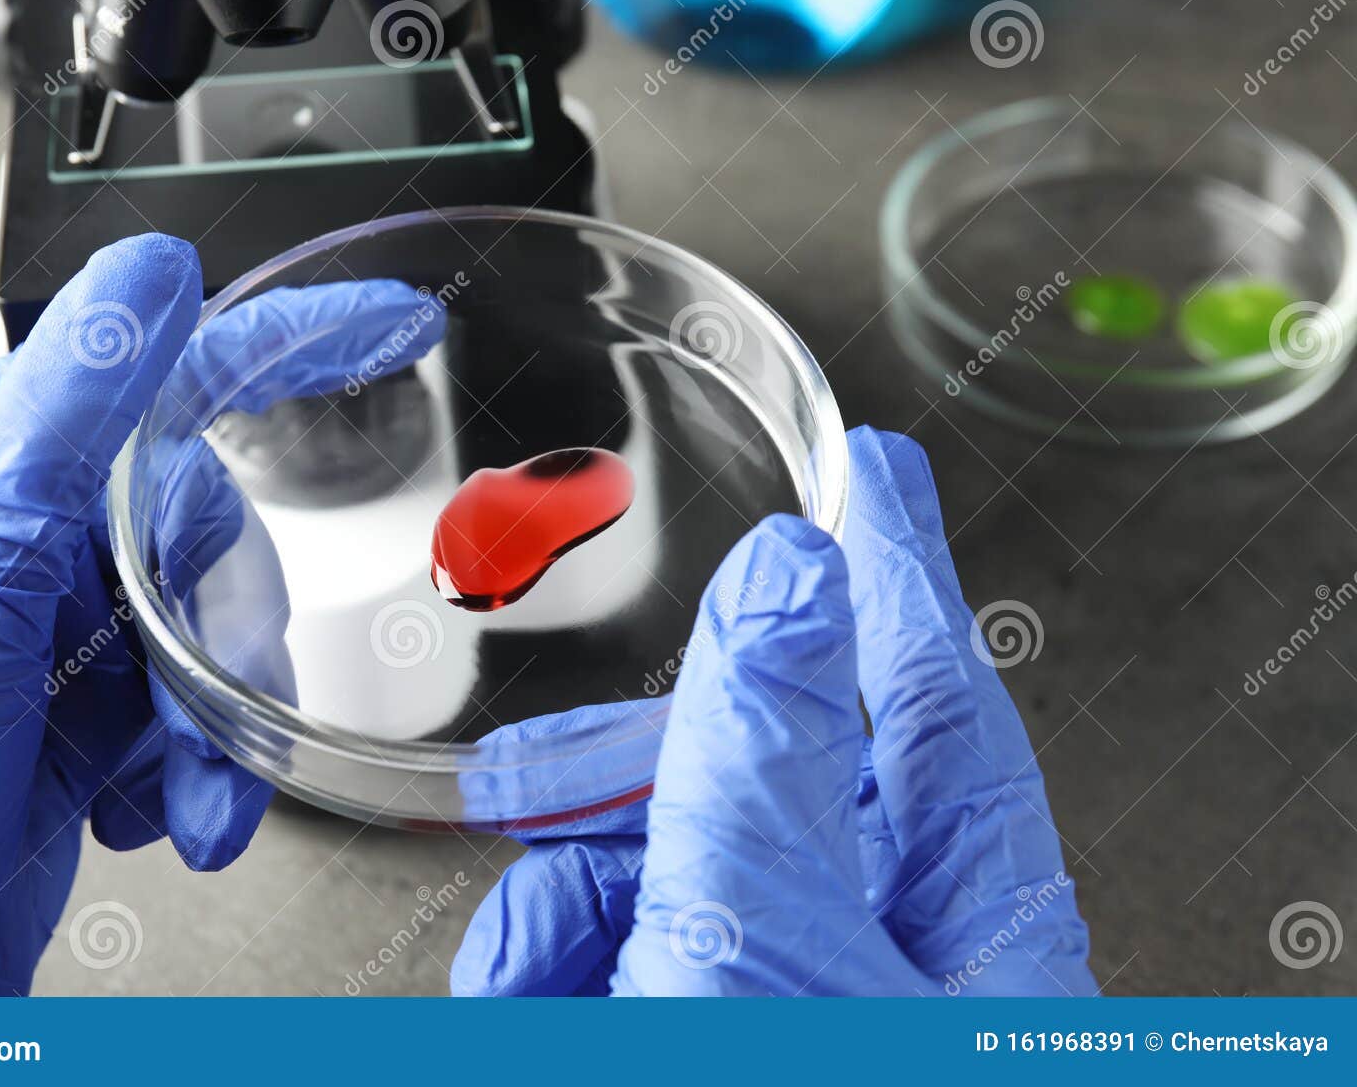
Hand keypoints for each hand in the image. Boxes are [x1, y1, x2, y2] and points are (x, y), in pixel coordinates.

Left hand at [0, 235, 440, 994]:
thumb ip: (71, 411)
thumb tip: (149, 278)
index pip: (133, 376)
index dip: (275, 348)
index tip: (387, 324)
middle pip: (188, 525)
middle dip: (211, 627)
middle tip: (203, 696)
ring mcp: (38, 638)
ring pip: (201, 629)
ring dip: (208, 722)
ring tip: (183, 797)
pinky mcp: (75, 726)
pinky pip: (186, 713)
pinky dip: (191, 772)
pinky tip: (148, 817)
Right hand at [451, 428, 1095, 995]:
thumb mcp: (762, 933)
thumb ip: (766, 756)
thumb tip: (787, 583)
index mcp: (981, 929)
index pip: (942, 694)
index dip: (896, 565)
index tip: (876, 469)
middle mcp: (909, 968)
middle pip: (775, 786)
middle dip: (631, 772)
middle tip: (551, 748)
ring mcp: (812, 1008)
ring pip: (682, 884)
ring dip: (569, 896)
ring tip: (518, 947)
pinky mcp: (729, 1037)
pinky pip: (637, 965)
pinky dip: (563, 962)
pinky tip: (521, 987)